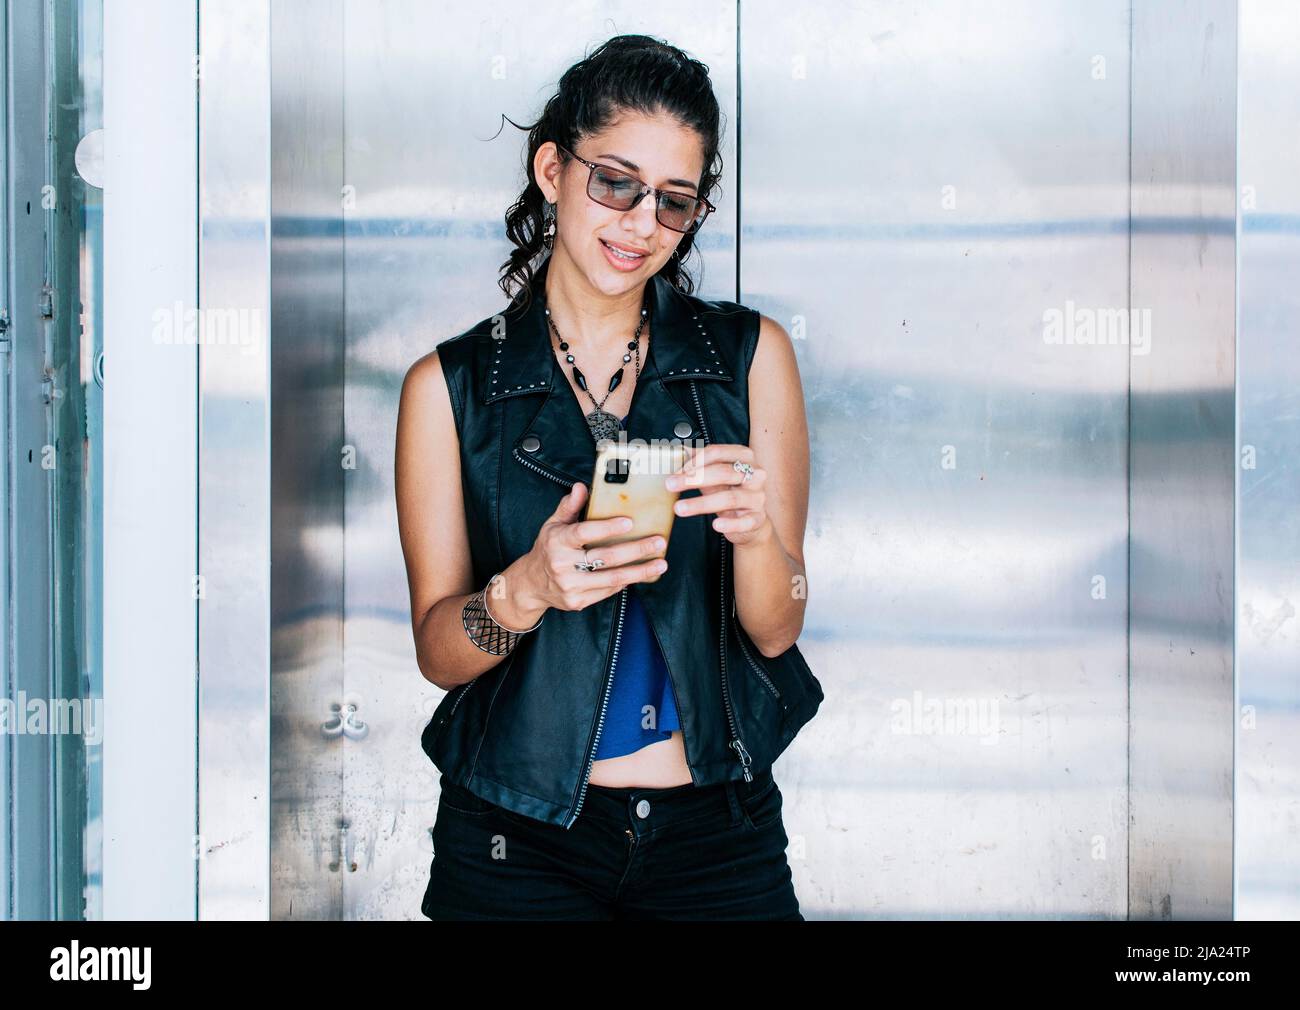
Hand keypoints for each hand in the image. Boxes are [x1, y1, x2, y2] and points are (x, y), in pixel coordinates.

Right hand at [517, 481, 669, 613]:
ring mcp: (570, 586)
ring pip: (612, 578)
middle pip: (606, 557)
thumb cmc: (548, 549)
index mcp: (557, 542)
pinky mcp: (578, 601)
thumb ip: (569, 506)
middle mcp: (562, 565)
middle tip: (658, 542)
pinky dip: (627, 582)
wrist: (531, 584)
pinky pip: (608, 591)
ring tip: (660, 563)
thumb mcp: (553, 525)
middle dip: (636, 549)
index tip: (630, 522)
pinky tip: (642, 574)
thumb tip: (581, 487)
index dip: (607, 528)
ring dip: (640, 571)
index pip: (584, 532)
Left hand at [665, 443, 771, 546]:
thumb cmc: (730, 491)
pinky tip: (716, 525)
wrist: (749, 520)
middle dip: (694, 479)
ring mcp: (758, 497)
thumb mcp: (714, 474)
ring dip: (701, 504)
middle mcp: (755, 474)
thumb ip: (698, 463)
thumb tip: (677, 450)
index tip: (676, 471)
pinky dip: (730, 524)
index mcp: (744, 456)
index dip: (695, 461)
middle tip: (670, 485)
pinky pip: (744, 522)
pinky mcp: (758, 518)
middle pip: (723, 473)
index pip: (717, 452)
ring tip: (680, 509)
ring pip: (730, 498)